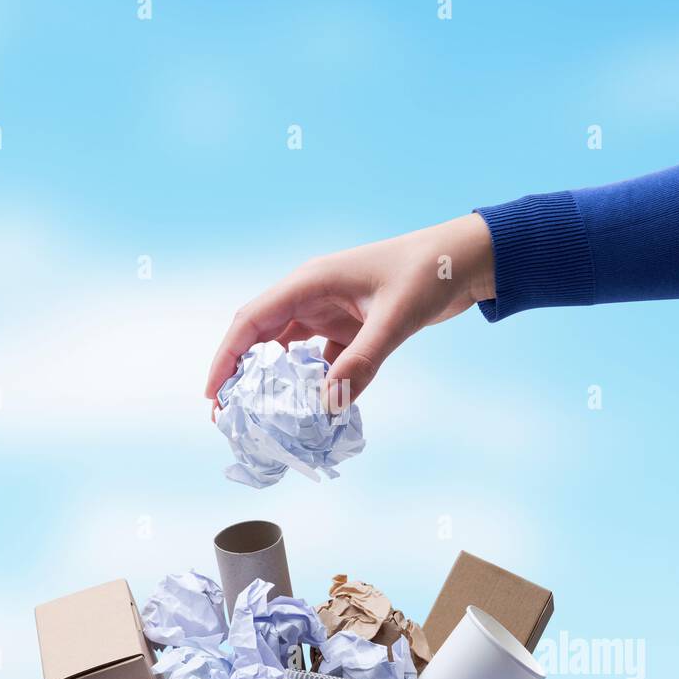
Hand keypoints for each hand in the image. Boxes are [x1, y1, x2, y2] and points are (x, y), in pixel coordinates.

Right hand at [204, 212, 495, 407]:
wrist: (466, 259)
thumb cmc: (428, 273)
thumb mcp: (395, 320)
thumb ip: (362, 362)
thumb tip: (328, 406)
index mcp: (310, 282)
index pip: (252, 321)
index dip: (227, 356)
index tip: (213, 393)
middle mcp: (312, 295)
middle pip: (262, 337)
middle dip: (243, 374)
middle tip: (229, 416)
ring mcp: (331, 310)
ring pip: (290, 350)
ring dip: (278, 381)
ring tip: (264, 418)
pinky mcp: (351, 325)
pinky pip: (322, 358)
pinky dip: (316, 382)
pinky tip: (315, 409)